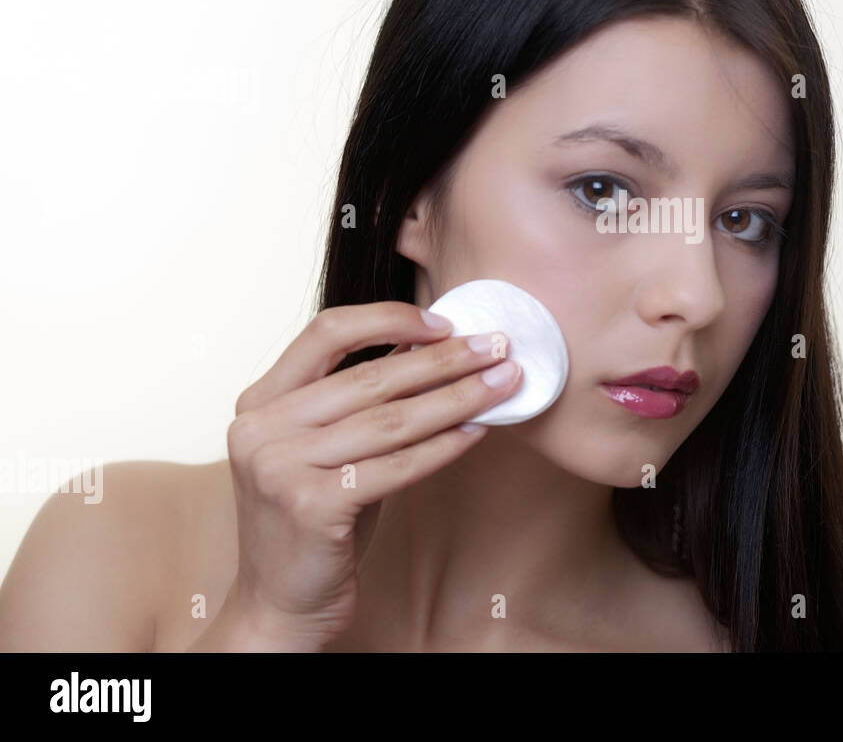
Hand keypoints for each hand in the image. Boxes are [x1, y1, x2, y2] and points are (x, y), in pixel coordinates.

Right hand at [196, 301, 518, 650]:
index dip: (390, 319)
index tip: (446, 322)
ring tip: (503, 384)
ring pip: (390, 420)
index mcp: (259, 399)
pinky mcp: (310, 506)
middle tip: (497, 346)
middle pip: (370, 377)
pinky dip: (443, 447)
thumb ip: (364, 398)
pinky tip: (477, 433)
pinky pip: (396, 466)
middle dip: (445, 359)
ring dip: (457, 398)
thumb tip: (435, 345)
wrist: (280, 602)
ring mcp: (279, 467)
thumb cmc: (317, 517)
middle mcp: (260, 427)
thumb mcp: (330, 447)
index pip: (326, 332)